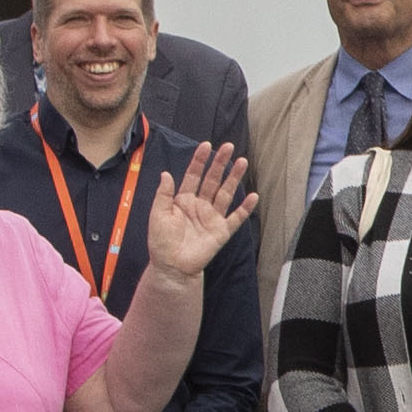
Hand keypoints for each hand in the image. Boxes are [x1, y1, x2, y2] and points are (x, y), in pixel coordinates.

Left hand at [137, 142, 257, 280]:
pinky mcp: (221, 231)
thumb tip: (166, 173)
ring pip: (225, 193)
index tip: (207, 145)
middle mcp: (200, 205)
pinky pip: (236, 218)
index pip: (193, 175)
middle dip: (220, 163)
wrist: (172, 266)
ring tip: (242, 162)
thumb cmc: (162, 242)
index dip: (199, 161)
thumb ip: (163, 194)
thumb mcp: (158, 214)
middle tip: (229, 146)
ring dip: (234, 178)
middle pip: (212, 180)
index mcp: (183, 200)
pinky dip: (245, 208)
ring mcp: (212, 217)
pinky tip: (253, 196)